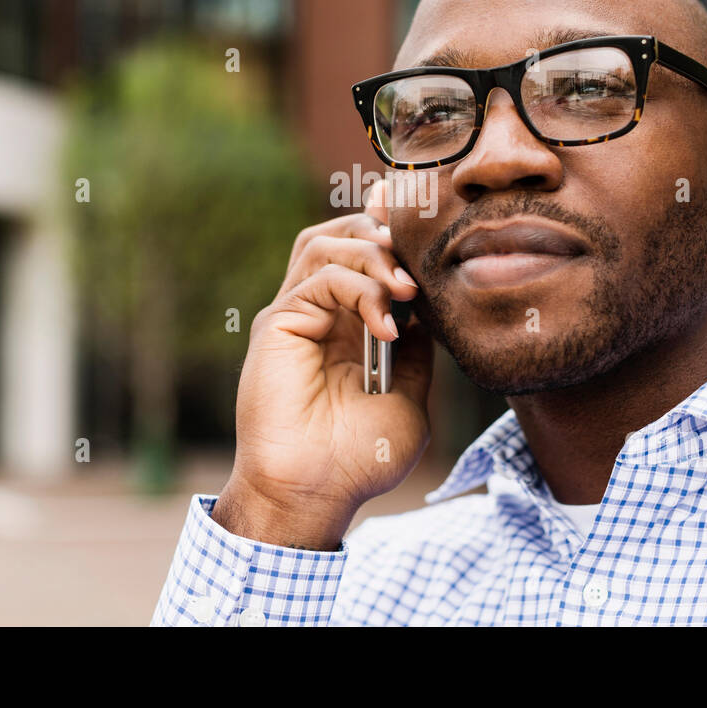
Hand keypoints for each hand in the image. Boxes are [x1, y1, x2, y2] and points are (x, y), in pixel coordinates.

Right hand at [214, 184, 433, 549]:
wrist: (315, 493)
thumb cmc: (357, 459)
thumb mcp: (409, 398)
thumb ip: (417, 351)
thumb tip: (428, 311)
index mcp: (345, 324)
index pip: (362, 254)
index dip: (388, 228)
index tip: (419, 214)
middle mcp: (317, 312)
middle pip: (339, 233)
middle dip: (381, 231)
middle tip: (417, 260)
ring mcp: (295, 315)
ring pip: (324, 244)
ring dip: (372, 256)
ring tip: (405, 290)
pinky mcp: (277, 324)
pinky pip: (318, 279)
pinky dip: (359, 289)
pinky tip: (387, 325)